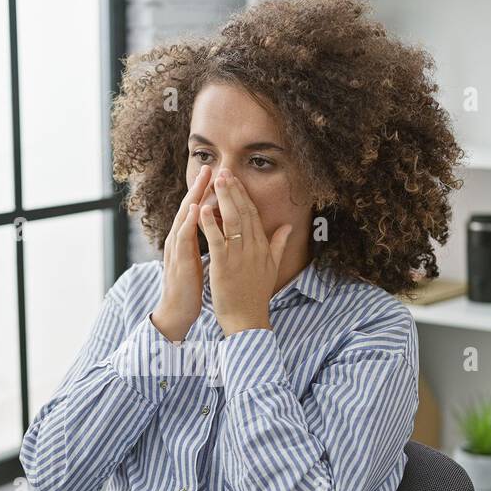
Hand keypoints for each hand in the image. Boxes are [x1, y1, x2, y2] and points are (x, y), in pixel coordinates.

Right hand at [151, 165, 212, 341]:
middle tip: (210, 166)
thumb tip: (221, 229)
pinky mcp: (178, 261)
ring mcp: (176, 249)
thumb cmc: (192, 286)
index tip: (219, 175)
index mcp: (186, 239)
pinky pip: (182, 238)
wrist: (178, 310)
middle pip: (189, 206)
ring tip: (203, 180)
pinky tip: (194, 209)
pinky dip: (188, 221)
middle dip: (199, 187)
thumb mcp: (203, 259)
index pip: (197, 210)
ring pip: (184, 217)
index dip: (208, 192)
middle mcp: (178, 239)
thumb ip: (209, 241)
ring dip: (193, 197)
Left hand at [197, 168, 291, 335]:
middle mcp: (253, 248)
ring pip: (232, 222)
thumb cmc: (256, 295)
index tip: (235, 179)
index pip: (253, 214)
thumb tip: (288, 226)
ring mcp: (239, 256)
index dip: (244, 195)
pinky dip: (209, 224)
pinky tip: (202, 209)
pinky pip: (217, 240)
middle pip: (243, 213)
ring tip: (215, 182)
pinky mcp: (225, 266)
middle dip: (233, 190)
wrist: (248, 319)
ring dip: (223, 200)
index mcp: (262, 247)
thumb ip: (279, 245)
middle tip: (224, 171)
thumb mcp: (272, 267)